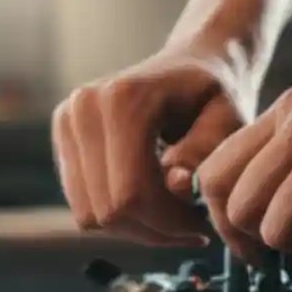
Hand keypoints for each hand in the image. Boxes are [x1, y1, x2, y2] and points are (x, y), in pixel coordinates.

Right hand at [51, 52, 243, 245]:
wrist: (191, 61)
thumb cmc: (214, 94)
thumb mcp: (228, 120)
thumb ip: (204, 153)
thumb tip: (174, 185)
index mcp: (123, 99)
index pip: (130, 194)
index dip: (167, 224)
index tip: (200, 227)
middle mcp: (84, 108)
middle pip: (105, 210)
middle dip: (152, 229)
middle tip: (189, 227)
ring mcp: (67, 121)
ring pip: (89, 214)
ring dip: (134, 227)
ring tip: (172, 215)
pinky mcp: (63, 136)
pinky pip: (82, 204)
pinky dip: (118, 215)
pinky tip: (152, 204)